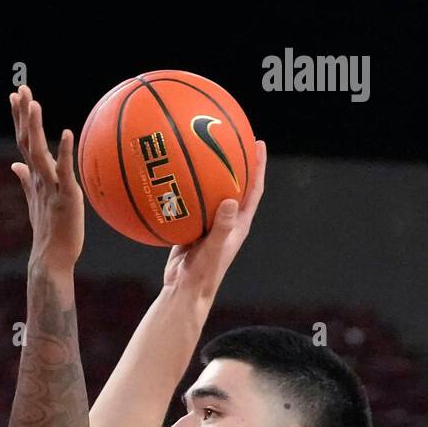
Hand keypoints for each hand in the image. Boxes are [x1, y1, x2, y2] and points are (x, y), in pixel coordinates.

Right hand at [10, 84, 83, 273]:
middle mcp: (40, 179)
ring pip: (39, 152)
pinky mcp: (64, 197)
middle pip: (27, 142)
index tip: (14, 96)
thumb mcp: (37, 202)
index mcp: (36, 177)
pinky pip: (63, 171)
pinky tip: (65, 132)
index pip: (24, 142)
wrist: (52, 260)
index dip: (19, 119)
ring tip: (33, 103)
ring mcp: (51, 187)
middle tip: (20, 89)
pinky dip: (63, 151)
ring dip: (35, 128)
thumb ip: (26, 181)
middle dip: (23, 115)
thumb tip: (15, 165)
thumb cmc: (50, 233)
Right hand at [161, 139, 266, 299]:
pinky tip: (169, 176)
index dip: (258, 166)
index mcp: (238, 224)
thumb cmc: (203, 274)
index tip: (258, 143)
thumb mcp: (213, 249)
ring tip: (200, 149)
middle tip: (231, 136)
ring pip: (209, 192)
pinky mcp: (190, 228)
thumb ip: (222, 227)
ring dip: (207, 173)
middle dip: (234, 161)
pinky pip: (188, 203)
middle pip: (234, 184)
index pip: (253, 189)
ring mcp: (207, 224)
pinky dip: (182, 190)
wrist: (183, 291)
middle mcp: (225, 221)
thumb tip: (231, 200)